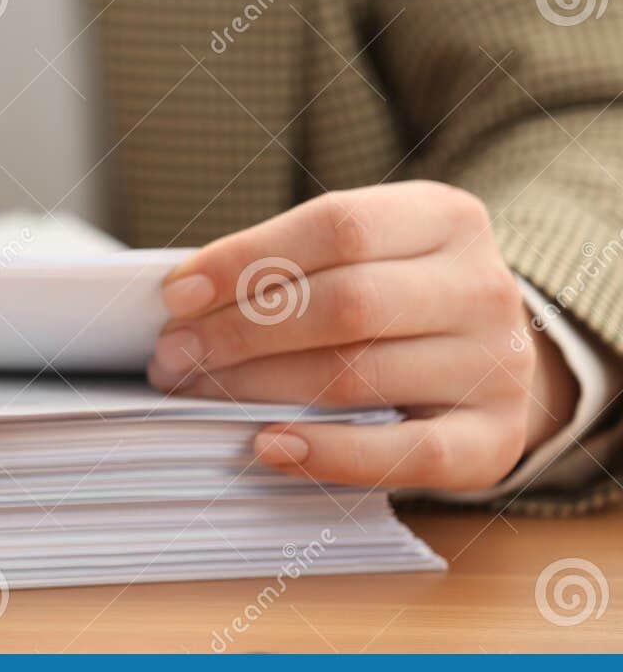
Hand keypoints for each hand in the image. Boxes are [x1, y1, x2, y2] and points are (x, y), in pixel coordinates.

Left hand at [151, 181, 578, 490]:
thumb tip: (183, 300)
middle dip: (240, 331)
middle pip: (346, 303)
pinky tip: (267, 445)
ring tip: (197, 391)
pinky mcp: (495, 439)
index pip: (338, 226)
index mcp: (447, 218)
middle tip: (174, 354)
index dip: (247, 259)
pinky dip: (327, 452)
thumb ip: (288, 265)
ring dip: (260, 386)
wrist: (489, 359)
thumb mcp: (361, 255)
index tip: (176, 294)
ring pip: (359, 374)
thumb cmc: (394, 299)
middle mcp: (484, 286)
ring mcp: (497, 366)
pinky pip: (405, 453)